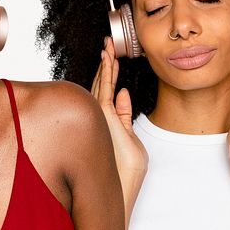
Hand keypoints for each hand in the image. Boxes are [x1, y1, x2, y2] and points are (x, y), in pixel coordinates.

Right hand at [91, 37, 147, 206]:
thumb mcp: (131, 138)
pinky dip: (106, 71)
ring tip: (107, 44)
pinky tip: (108, 57)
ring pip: (101, 83)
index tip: (113, 56)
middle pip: (100, 84)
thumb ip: (123, 115)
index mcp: (106, 121)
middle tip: (107, 42)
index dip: (109, 73)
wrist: (121, 187)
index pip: (106, 92)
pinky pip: (104, 89)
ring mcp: (98, 116)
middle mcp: (98, 117)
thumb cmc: (125, 171)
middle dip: (104, 63)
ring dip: (105, 62)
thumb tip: (123, 93)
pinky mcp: (102, 116)